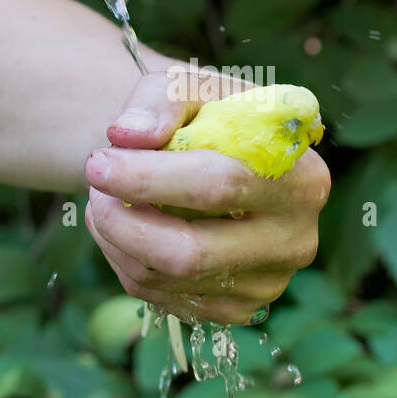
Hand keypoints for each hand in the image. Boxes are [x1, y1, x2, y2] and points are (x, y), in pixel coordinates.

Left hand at [83, 71, 329, 325]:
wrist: (215, 159)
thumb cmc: (205, 118)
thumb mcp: (190, 87)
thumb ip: (161, 98)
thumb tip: (128, 135)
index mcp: (303, 178)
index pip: (222, 186)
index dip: (150, 178)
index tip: (97, 163)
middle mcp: (296, 239)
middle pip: (192, 253)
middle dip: (123, 222)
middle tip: (93, 191)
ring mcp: (269, 283)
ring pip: (166, 279)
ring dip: (116, 239)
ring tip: (105, 200)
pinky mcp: (239, 310)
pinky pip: (160, 297)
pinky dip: (127, 261)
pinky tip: (127, 228)